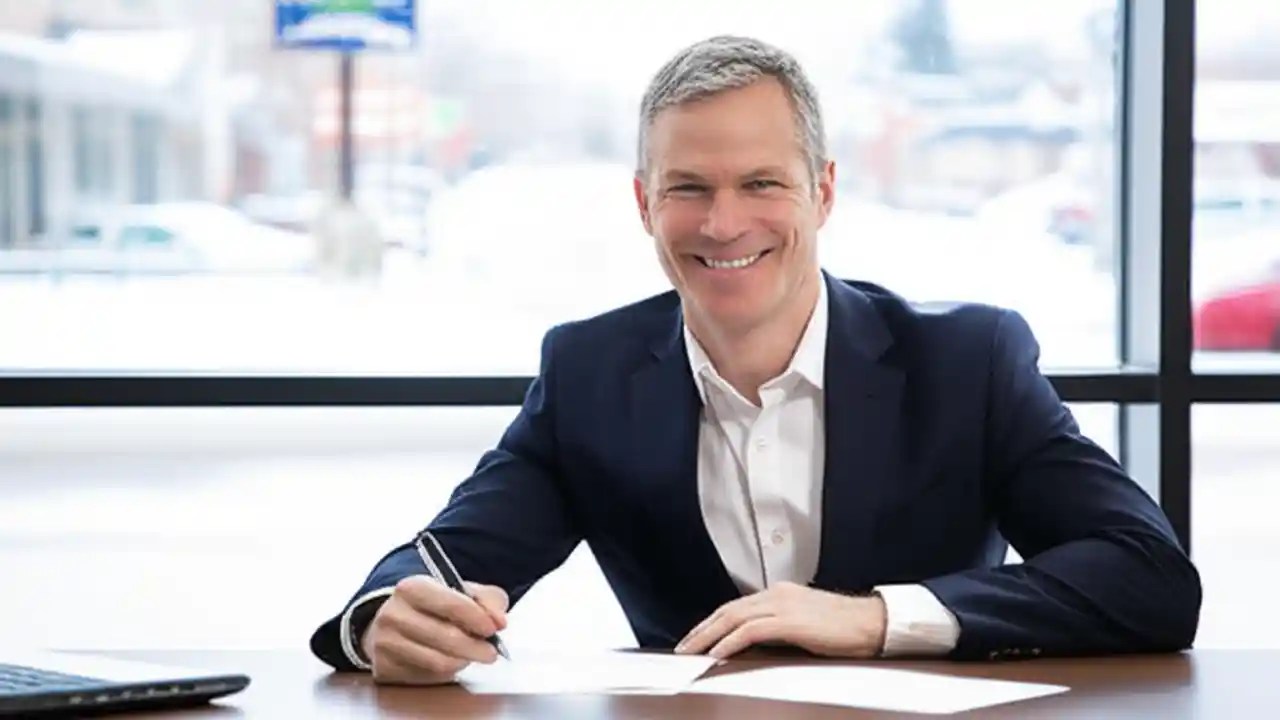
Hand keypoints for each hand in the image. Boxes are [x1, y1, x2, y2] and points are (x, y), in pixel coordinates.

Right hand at [362, 575, 508, 684]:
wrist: (392, 621)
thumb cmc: (431, 607)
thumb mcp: (458, 592)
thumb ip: (486, 599)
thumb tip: (499, 621)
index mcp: (412, 588)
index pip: (450, 604)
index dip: (476, 618)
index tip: (493, 628)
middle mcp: (394, 614)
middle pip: (446, 637)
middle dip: (475, 647)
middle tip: (491, 653)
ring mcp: (386, 643)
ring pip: (437, 662)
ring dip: (462, 661)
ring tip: (471, 656)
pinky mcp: (384, 668)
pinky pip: (426, 677)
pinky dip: (445, 673)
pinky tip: (450, 662)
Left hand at [674, 581, 886, 659]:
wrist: (873, 624)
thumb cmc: (845, 627)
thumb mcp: (805, 623)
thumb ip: (779, 628)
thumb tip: (754, 644)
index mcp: (780, 593)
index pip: (736, 606)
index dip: (712, 622)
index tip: (697, 637)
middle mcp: (777, 594)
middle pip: (728, 610)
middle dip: (702, 629)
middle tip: (684, 647)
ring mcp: (783, 605)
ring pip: (733, 618)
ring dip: (708, 636)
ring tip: (691, 652)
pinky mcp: (790, 621)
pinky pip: (751, 631)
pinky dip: (730, 642)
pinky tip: (718, 654)